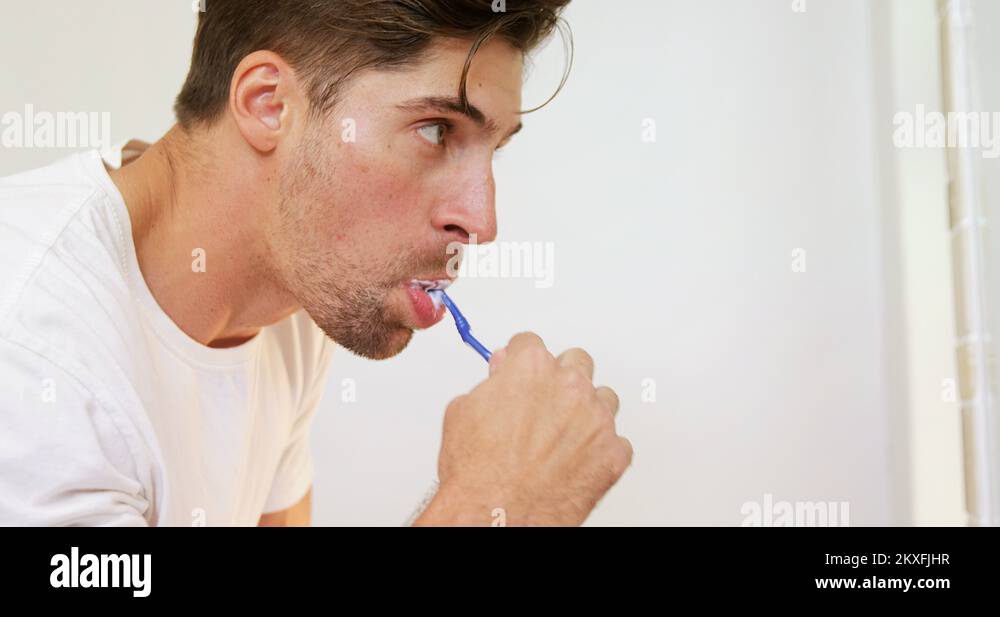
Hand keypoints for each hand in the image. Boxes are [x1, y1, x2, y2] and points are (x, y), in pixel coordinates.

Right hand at [414, 332, 632, 525]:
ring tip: (563, 435)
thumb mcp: (463, 411)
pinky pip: (617, 441)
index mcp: (532, 368)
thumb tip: (502, 375)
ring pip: (603, 398)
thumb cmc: (477, 472)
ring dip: (586, 411)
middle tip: (544, 403)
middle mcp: (570, 387)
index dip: (521, 361)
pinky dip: (600, 449)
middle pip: (576, 362)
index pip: (531, 344)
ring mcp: (596, 420)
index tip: (520, 371)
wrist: (495, 516)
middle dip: (560, 379)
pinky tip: (578, 460)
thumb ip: (490, 384)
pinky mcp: (614, 453)